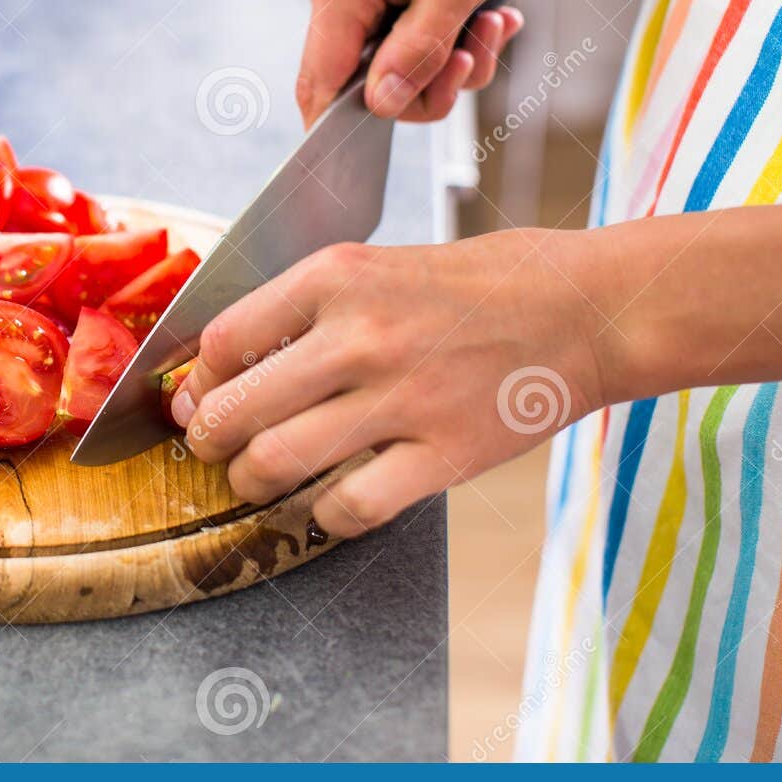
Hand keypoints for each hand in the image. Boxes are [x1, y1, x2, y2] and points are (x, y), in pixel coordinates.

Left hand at [170, 230, 605, 536]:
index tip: (196, 400)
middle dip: (207, 442)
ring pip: (277, 463)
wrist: (586, 309)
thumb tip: (223, 364)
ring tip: (256, 481)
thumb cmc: (479, 285)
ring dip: (250, 484)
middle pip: (236, 410)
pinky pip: (349, 507)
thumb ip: (306, 309)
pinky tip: (327, 503)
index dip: (197, 382)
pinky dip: (323, 517)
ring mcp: (403, 398)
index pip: (224, 341)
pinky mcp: (445, 454)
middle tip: (212, 449)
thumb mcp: (380, 264)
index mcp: (337, 276)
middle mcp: (361, 334)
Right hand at [295, 0, 551, 126]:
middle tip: (478, 56)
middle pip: (356, 76)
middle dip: (425, 81)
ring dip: (441, 56)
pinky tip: (477, 14)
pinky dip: (433, 32)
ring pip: (380, 55)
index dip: (350, 123)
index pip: (320, 82)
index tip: (400, 128)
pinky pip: (388, 27)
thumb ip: (416, 53)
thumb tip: (380, 104)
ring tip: (492, 24)